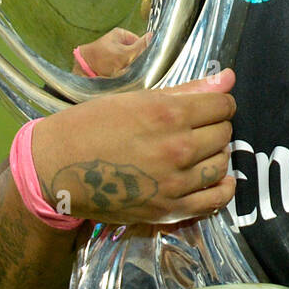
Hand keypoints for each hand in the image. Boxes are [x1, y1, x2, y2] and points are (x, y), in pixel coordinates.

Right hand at [31, 69, 237, 226]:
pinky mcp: (168, 210)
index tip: (210, 105)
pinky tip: (220, 178)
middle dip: (216, 125)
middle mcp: (176, 148)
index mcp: (168, 114)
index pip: (222, 105)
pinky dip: (223, 188)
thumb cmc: (94, 123)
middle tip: (200, 126)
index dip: (219, 102)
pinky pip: (213, 201)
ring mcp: (174, 183)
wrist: (58, 167)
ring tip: (203, 149)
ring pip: (221, 163)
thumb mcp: (138, 98)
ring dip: (217, 153)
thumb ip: (188, 90)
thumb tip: (229, 78)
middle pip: (223, 133)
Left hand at [72, 26, 151, 77]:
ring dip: (128, 69)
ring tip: (123, 73)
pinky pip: (121, 68)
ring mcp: (113, 52)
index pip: (139, 42)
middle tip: (131, 69)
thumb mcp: (124, 54)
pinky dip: (121, 73)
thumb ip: (140, 47)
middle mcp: (117, 42)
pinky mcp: (109, 63)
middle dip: (134, 62)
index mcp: (121, 34)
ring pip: (128, 62)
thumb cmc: (101, 59)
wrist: (81, 72)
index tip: (142, 61)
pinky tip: (118, 76)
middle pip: (134, 53)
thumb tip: (153, 36)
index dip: (142, 52)